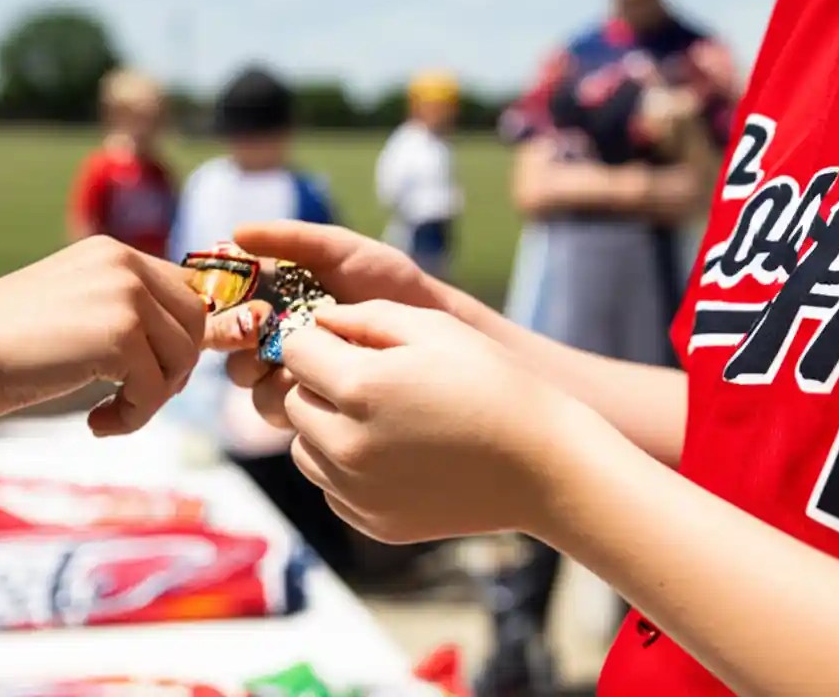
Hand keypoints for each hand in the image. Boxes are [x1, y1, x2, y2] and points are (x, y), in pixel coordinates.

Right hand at [0, 236, 256, 433]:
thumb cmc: (4, 345)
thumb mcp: (75, 311)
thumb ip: (126, 314)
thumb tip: (195, 343)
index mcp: (113, 253)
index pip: (185, 290)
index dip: (181, 337)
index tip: (155, 374)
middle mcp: (125, 264)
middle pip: (195, 322)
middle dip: (174, 368)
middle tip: (133, 397)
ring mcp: (125, 296)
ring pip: (184, 357)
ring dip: (153, 398)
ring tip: (109, 412)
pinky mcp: (121, 336)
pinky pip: (158, 390)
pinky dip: (133, 418)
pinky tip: (95, 422)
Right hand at [226, 221, 475, 426]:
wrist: (438, 328)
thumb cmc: (391, 283)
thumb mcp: (341, 252)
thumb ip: (292, 240)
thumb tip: (237, 233)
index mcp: (275, 306)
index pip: (227, 316)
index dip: (227, 319)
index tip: (253, 314)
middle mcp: (277, 346)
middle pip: (232, 357)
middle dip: (245, 353)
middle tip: (269, 341)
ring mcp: (299, 382)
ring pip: (256, 392)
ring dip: (270, 380)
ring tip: (302, 367)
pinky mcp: (320, 414)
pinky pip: (289, 419)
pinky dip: (297, 407)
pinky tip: (323, 390)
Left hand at [272, 300, 594, 542]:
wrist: (544, 465)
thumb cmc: (494, 384)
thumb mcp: (434, 329)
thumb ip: (364, 317)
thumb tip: (318, 322)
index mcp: (359, 388)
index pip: (295, 352)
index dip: (319, 340)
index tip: (348, 343)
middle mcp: (345, 445)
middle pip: (294, 402)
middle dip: (322, 385)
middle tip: (373, 381)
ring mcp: (357, 490)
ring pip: (305, 448)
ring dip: (328, 429)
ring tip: (382, 419)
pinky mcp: (371, 522)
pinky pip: (332, 486)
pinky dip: (349, 469)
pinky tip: (396, 455)